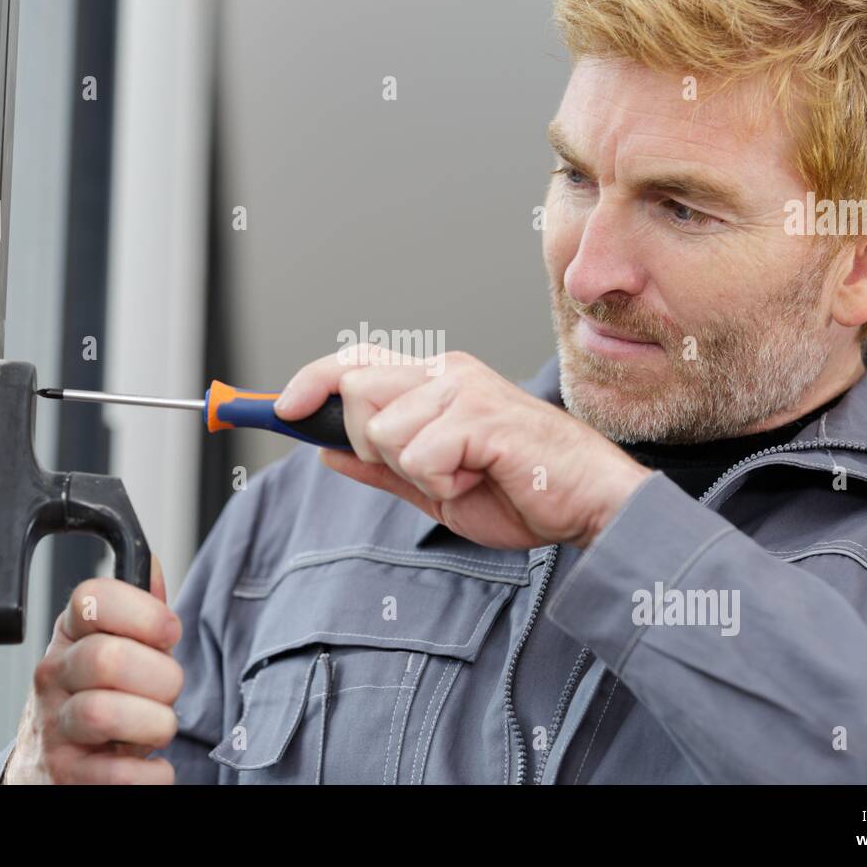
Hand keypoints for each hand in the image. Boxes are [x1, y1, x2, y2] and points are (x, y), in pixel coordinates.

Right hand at [2, 558, 182, 783]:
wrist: (48, 768)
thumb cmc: (99, 698)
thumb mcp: (118, 647)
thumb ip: (139, 612)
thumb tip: (153, 566)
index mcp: (72, 634)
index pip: (92, 596)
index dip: (143, 612)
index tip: (168, 633)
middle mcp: (55, 675)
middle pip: (107, 658)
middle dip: (161, 677)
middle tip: (167, 692)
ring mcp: (55, 727)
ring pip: (103, 714)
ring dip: (155, 724)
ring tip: (157, 729)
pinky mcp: (66, 775)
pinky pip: (119, 775)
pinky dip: (152, 774)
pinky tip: (151, 766)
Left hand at [274, 346, 651, 550]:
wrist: (587, 503)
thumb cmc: (523, 489)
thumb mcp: (435, 486)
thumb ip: (380, 467)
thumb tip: (325, 452)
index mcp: (434, 381)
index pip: (355, 363)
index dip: (310, 382)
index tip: (279, 408)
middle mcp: (445, 373)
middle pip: (356, 392)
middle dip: (370, 443)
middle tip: (426, 467)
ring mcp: (463, 389)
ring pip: (383, 430)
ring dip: (415, 469)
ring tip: (466, 472)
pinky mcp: (480, 415)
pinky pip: (420, 456)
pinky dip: (443, 481)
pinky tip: (482, 475)